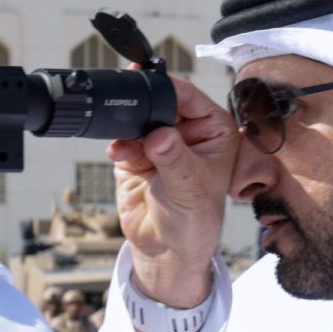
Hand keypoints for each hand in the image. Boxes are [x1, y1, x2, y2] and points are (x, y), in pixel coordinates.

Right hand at [106, 76, 238, 306]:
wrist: (167, 250)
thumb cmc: (195, 220)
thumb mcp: (189, 186)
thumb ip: (173, 157)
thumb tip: (159, 135)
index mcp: (213, 129)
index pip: (189, 95)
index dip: (168, 87)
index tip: (148, 82)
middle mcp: (187, 131)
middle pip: (160, 102)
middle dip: (144, 110)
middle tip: (132, 119)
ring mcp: (160, 142)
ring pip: (138, 120)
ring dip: (129, 131)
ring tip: (131, 152)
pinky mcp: (136, 155)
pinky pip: (123, 140)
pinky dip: (119, 147)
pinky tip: (121, 157)